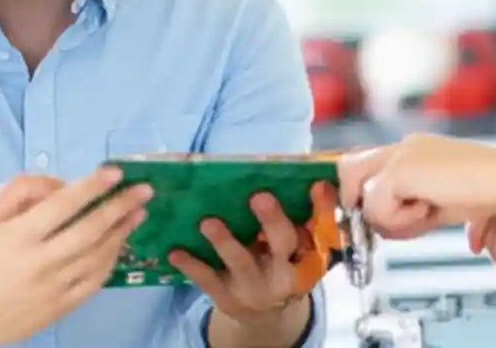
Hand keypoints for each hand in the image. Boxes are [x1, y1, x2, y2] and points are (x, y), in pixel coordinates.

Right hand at [0, 168, 152, 346]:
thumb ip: (19, 193)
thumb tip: (59, 185)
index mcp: (17, 237)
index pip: (63, 205)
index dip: (92, 186)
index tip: (115, 172)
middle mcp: (39, 263)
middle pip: (90, 230)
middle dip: (120, 206)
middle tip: (144, 190)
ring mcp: (52, 289)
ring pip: (98, 257)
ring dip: (122, 232)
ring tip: (138, 213)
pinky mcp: (60, 309)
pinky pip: (95, 282)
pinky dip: (111, 261)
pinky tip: (119, 244)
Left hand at [169, 182, 336, 329]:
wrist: (265, 316)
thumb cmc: (280, 267)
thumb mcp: (298, 250)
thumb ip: (304, 219)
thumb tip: (316, 181)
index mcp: (304, 256)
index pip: (317, 228)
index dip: (320, 208)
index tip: (317, 184)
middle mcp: (283, 273)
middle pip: (281, 245)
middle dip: (272, 221)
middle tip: (259, 196)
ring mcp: (254, 288)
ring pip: (241, 263)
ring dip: (225, 242)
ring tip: (207, 222)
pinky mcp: (227, 299)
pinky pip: (208, 281)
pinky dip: (191, 265)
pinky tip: (174, 251)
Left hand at [337, 133, 495, 238]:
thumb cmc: (489, 192)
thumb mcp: (441, 206)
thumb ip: (413, 214)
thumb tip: (393, 230)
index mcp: (415, 151)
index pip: (371, 168)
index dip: (371, 198)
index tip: (386, 221)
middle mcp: (403, 147)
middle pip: (349, 167)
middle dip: (360, 202)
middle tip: (388, 224)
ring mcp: (399, 156)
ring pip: (359, 191)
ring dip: (385, 216)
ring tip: (420, 217)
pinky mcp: (398, 170)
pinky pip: (376, 206)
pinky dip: (399, 220)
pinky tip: (428, 212)